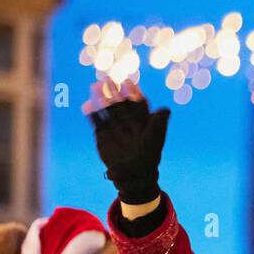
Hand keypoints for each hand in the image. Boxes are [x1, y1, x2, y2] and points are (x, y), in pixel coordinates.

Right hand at [86, 78, 169, 204]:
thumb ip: (160, 122)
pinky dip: (92, 114)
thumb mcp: (156, 138)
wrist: (135, 174)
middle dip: (113, 91)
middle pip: (119, 103)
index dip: (133, 92)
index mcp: (140, 120)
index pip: (136, 102)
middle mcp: (126, 121)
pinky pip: (96, 122)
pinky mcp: (102, 135)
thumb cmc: (149, 156)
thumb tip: (166, 108)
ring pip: (106, 109)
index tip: (129, 81)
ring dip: (100, 98)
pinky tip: (87, 105)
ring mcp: (114, 127)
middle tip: (108, 78)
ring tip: (94, 86)